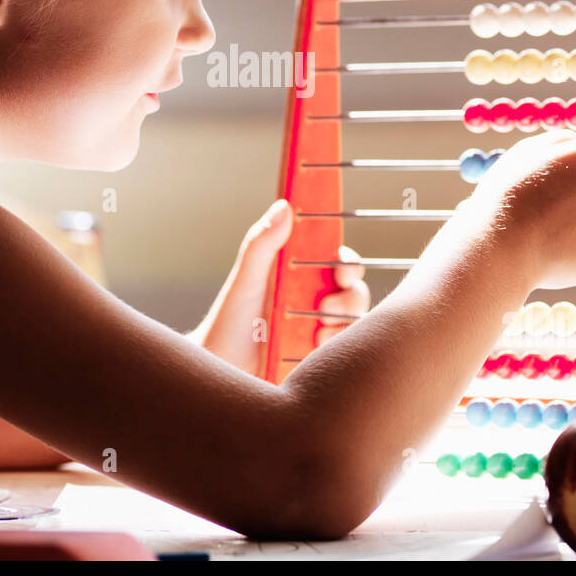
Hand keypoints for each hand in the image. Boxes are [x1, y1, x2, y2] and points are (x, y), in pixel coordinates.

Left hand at [198, 200, 370, 374]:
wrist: (222, 369)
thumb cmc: (228, 322)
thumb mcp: (246, 280)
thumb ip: (262, 244)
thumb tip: (284, 206)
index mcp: (299, 274)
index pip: (338, 260)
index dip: (348, 264)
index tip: (343, 272)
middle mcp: (313, 298)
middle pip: (354, 290)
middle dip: (349, 297)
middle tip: (327, 307)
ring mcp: (318, 327)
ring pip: (354, 319)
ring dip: (342, 323)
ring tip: (317, 332)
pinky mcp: (319, 355)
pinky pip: (344, 348)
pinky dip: (336, 346)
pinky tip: (314, 348)